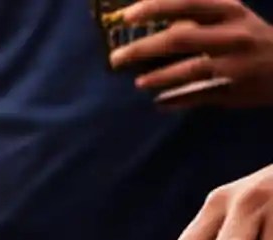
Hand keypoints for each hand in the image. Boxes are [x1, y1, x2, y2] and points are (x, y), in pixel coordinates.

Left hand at [110, 0, 272, 107]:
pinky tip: (159, 102)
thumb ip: (198, 15)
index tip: (126, 16)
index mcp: (230, 11)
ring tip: (138, 82)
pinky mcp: (233, 90)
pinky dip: (174, 100)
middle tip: (115, 57)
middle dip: (142, 48)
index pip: (187, 3)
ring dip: (157, 77)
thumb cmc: (251, 37)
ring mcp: (233, 65)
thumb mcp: (232, 17)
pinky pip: (196, 96)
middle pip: (180, 39)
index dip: (155, 8)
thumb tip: (148, 16)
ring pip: (187, 70)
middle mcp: (232, 35)